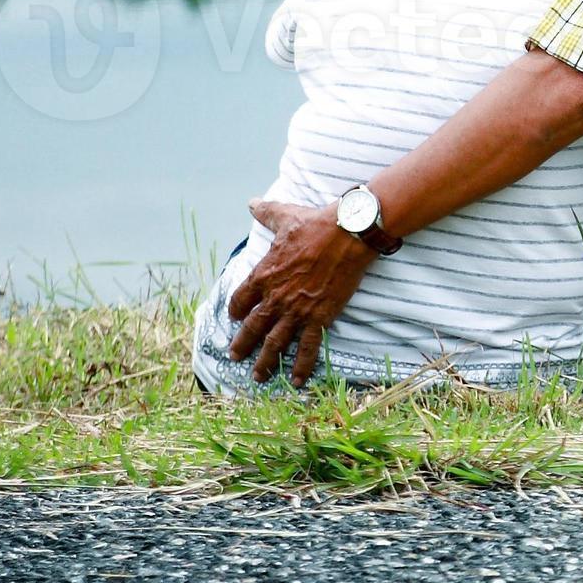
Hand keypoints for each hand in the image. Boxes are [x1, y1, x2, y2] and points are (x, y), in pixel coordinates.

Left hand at [225, 200, 373, 386]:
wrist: (348, 234)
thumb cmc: (316, 224)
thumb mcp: (286, 215)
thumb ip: (266, 212)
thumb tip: (252, 202)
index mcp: (263, 275)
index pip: (240, 300)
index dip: (236, 311)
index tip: (235, 318)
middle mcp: (275, 297)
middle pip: (252, 327)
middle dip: (242, 345)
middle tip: (235, 357)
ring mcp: (296, 310)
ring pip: (275, 343)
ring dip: (264, 362)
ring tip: (257, 377)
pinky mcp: (319, 317)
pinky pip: (306, 347)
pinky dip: (300, 365)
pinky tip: (296, 380)